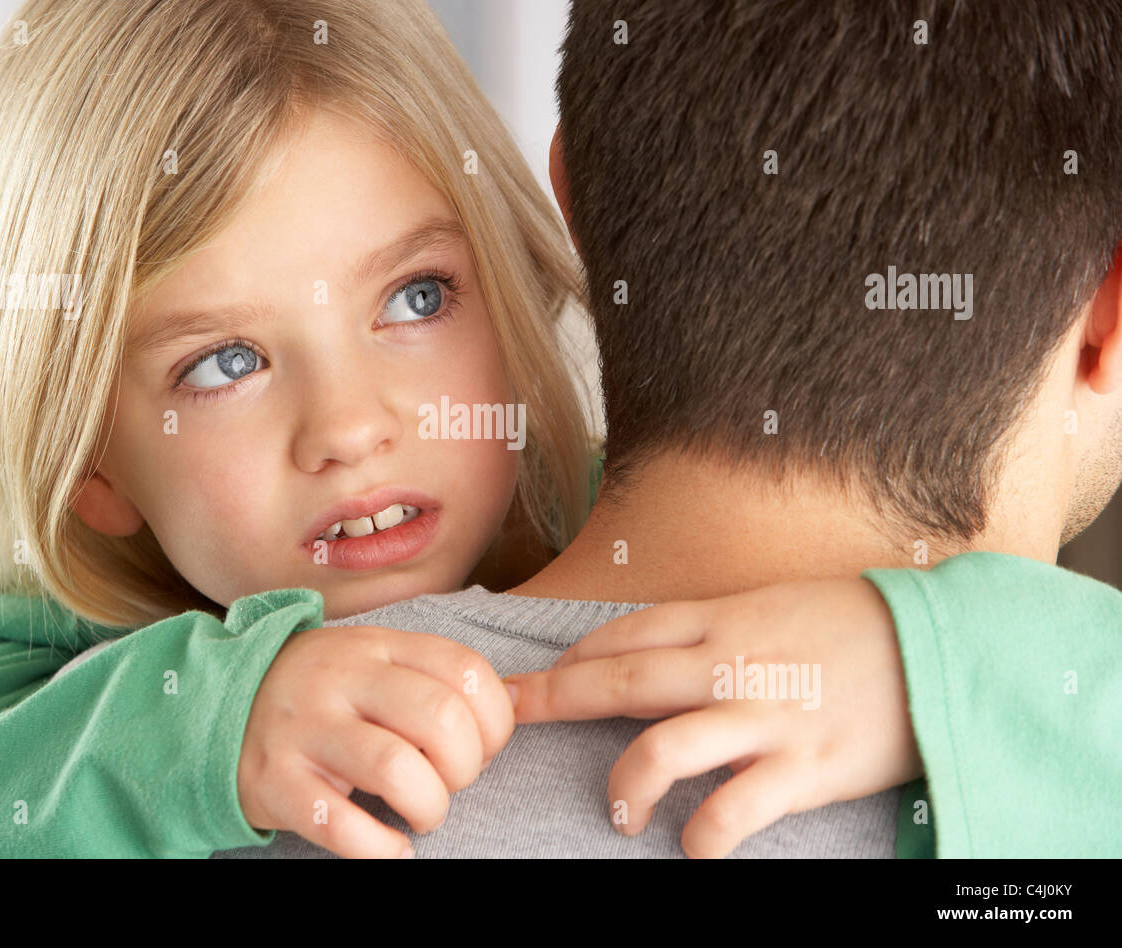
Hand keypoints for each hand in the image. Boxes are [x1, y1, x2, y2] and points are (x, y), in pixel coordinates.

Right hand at [238, 625, 513, 857]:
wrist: (216, 705)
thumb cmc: (320, 691)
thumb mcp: (372, 660)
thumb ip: (433, 673)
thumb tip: (514, 700)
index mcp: (377, 646)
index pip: (465, 670)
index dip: (494, 719)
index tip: (482, 745)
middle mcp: (342, 680)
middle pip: (440, 719)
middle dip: (466, 767)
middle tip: (450, 781)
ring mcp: (305, 729)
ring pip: (397, 770)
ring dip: (430, 806)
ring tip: (422, 812)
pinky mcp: (275, 782)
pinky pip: (343, 826)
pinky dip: (381, 848)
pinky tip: (390, 846)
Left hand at [502, 577, 921, 856]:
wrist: (944, 647)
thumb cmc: (853, 623)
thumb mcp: (773, 603)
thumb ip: (712, 625)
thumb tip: (651, 647)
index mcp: (723, 618)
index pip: (625, 634)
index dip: (571, 658)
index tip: (536, 677)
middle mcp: (732, 664)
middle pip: (620, 680)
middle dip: (552, 698)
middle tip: (507, 714)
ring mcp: (765, 717)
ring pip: (664, 747)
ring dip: (627, 781)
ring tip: (620, 809)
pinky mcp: (803, 768)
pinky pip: (734, 809)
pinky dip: (704, 836)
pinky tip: (694, 847)